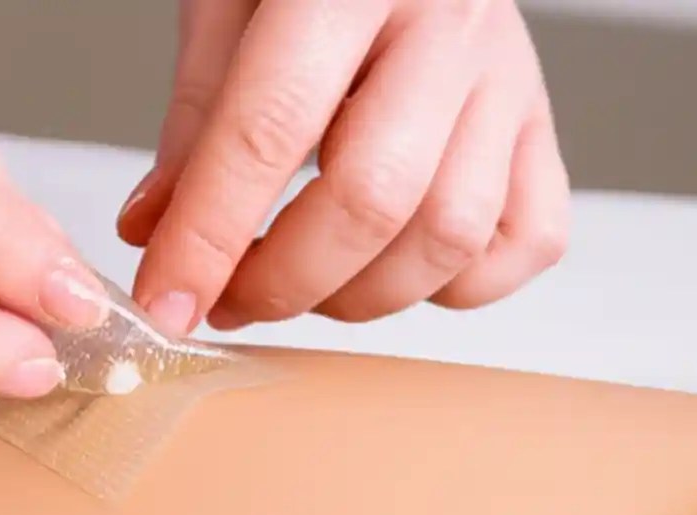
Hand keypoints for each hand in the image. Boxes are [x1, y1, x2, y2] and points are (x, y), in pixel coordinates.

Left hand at [119, 0, 569, 332]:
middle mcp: (450, 24)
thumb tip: (154, 233)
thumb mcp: (227, 4)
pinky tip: (389, 264)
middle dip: (282, 282)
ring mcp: (510, 77)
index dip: (208, 236)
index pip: (270, 130)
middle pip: (373, 198)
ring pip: (451, 234)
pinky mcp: (542, 123)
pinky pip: (525, 241)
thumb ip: (196, 118)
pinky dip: (453, 285)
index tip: (167, 303)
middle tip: (227, 298)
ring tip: (298, 281)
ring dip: (357, 295)